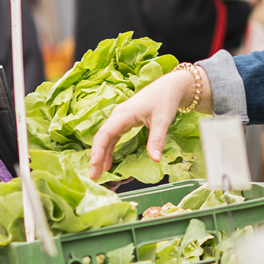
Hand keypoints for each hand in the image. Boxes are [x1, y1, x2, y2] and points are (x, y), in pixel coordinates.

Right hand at [88, 69, 206, 178]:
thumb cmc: (165, 100)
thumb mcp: (162, 121)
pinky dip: (108, 150)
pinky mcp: (124, 121)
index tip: (94, 165)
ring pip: (105, 139)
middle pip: (101, 137)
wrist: (169, 86)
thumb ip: (156, 140)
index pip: (106, 133)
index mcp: (124, 114)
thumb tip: (155, 160)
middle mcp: (118, 116)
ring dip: (100, 155)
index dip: (98, 150)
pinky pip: (112, 138)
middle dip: (96, 157)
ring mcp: (119, 118)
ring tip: (97, 174)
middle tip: (94, 176)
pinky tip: (107, 164)